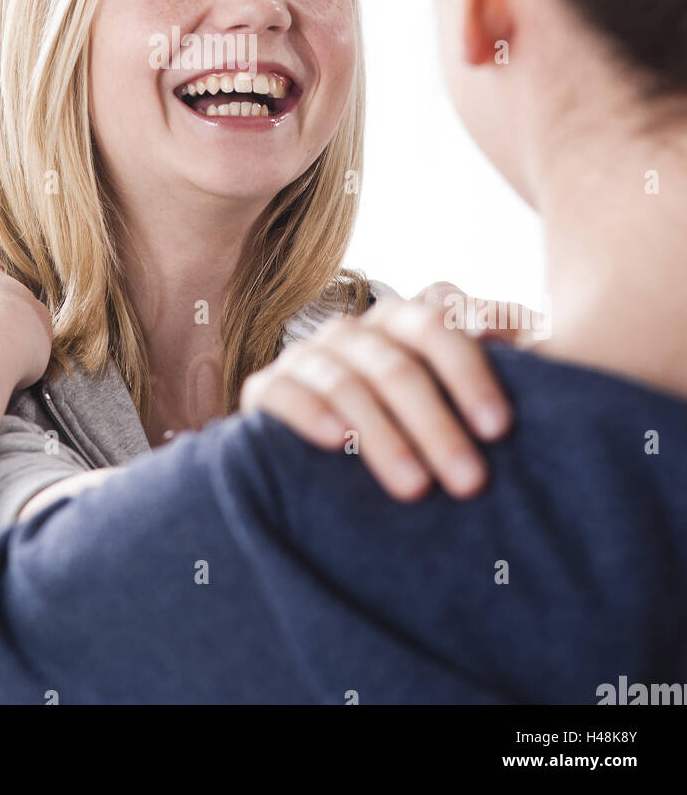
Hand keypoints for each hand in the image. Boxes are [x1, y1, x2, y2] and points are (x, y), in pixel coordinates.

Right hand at [240, 291, 514, 500]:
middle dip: (436, 425)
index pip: (439, 324)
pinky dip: (309, 412)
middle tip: (470, 481)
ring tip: (415, 488)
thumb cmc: (422, 422)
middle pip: (398, 365)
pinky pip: (283, 391)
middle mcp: (357, 330)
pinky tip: (336, 441)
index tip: (500, 429)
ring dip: (383, 436)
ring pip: (347, 383)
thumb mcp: (465, 391)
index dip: (470, 372)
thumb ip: (506, 358)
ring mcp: (309, 355)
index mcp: (406, 319)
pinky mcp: (267, 387)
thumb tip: (539, 333)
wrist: (330, 449)